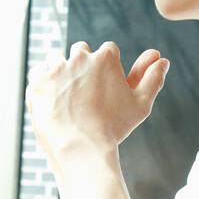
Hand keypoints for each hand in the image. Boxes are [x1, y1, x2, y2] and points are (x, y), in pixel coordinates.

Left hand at [25, 41, 168, 164]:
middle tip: (85, 91)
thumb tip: (162, 60)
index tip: (105, 85)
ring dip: (61, 72)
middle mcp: (79, 57)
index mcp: (105, 57)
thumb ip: (152, 79)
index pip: (108, 50)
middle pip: (81, 50)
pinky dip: (43, 83)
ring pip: (57, 59)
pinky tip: (52, 99)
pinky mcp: (36, 82)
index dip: (108, 67)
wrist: (81, 148)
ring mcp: (55, 68)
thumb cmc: (114, 128)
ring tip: (67, 96)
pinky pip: (38, 73)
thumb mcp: (141, 105)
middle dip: (83, 65)